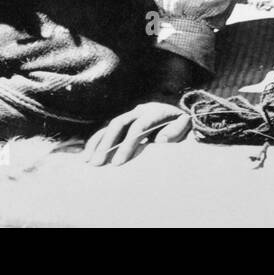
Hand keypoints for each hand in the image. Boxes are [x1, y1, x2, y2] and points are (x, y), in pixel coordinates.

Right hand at [82, 50, 200, 165]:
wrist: (179, 114)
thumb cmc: (183, 126)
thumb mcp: (186, 126)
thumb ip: (176, 131)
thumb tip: (161, 140)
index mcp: (155, 112)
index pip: (138, 127)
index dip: (127, 144)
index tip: (118, 163)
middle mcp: (140, 110)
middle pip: (119, 123)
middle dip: (107, 144)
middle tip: (98, 163)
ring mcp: (131, 114)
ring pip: (110, 125)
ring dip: (98, 143)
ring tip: (87, 161)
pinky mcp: (125, 121)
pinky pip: (107, 128)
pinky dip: (97, 140)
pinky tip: (87, 154)